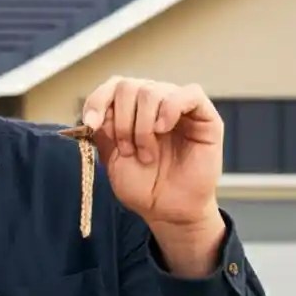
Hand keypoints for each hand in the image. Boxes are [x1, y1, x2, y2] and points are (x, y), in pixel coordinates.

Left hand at [82, 77, 226, 275]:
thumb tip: (94, 112)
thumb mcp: (113, 159)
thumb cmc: (143, 186)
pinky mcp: (204, 115)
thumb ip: (104, 132)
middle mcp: (154, 104)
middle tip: (128, 150)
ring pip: (153, 90)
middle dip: (121, 121)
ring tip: (146, 154)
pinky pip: (189, 94)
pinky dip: (169, 109)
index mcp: (131, 111)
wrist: (168, 210)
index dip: (98, 100)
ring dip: (142, 126)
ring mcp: (178, 108)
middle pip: (129, 86)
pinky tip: (163, 130)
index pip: (113, 86)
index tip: (91, 123)